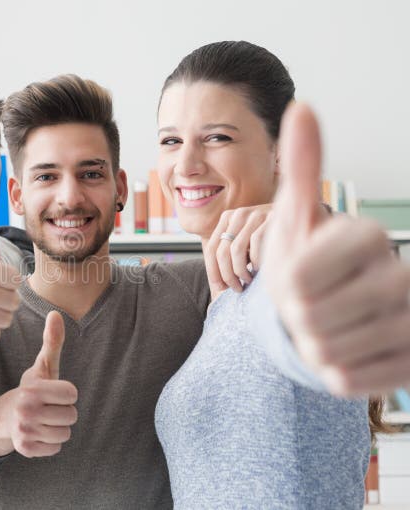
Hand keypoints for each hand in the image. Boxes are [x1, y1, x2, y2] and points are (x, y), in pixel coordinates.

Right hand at [0, 311, 77, 457]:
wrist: (4, 417)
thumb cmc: (30, 390)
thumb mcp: (42, 367)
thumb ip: (52, 342)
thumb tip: (56, 313)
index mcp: (32, 389)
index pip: (72, 394)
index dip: (66, 393)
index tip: (53, 392)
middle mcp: (26, 410)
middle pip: (71, 415)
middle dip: (63, 412)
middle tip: (47, 408)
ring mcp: (24, 431)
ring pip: (66, 433)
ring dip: (58, 428)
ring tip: (44, 420)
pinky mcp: (25, 448)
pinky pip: (56, 448)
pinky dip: (51, 442)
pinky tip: (39, 433)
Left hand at [206, 203, 271, 294]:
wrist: (301, 219)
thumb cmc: (268, 239)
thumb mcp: (246, 242)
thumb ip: (229, 255)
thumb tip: (217, 286)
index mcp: (227, 218)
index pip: (211, 248)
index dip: (213, 271)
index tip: (220, 288)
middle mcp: (238, 214)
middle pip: (222, 251)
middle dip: (226, 275)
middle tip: (235, 288)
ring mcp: (256, 214)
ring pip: (236, 249)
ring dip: (240, 271)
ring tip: (247, 280)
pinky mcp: (272, 217)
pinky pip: (256, 244)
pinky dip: (256, 260)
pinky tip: (260, 268)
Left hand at [262, 103, 409, 395]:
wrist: (330, 312)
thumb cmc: (305, 261)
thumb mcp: (295, 217)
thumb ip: (301, 168)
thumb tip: (301, 106)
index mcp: (369, 237)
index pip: (299, 280)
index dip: (286, 285)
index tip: (300, 275)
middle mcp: (402, 277)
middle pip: (310, 318)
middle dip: (296, 316)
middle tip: (310, 305)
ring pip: (326, 353)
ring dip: (312, 345)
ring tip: (326, 325)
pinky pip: (345, 382)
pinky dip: (333, 372)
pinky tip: (346, 351)